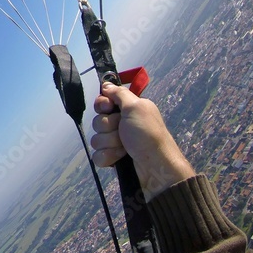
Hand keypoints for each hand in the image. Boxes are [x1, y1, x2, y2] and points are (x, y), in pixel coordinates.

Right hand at [90, 83, 194, 200]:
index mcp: (127, 110)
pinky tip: (119, 158)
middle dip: (108, 127)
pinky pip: (97, 155)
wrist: (156, 168)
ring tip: (125, 148)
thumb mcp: (137, 107)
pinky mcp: (113, 159)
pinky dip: (108, 157)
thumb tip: (106, 84)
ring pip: (96, 139)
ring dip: (110, 143)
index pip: (102, 102)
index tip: (108, 108)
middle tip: (123, 131)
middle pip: (97, 121)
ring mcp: (116, 143)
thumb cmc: (148, 134)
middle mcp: (121, 125)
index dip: (102, 105)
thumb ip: (119, 93)